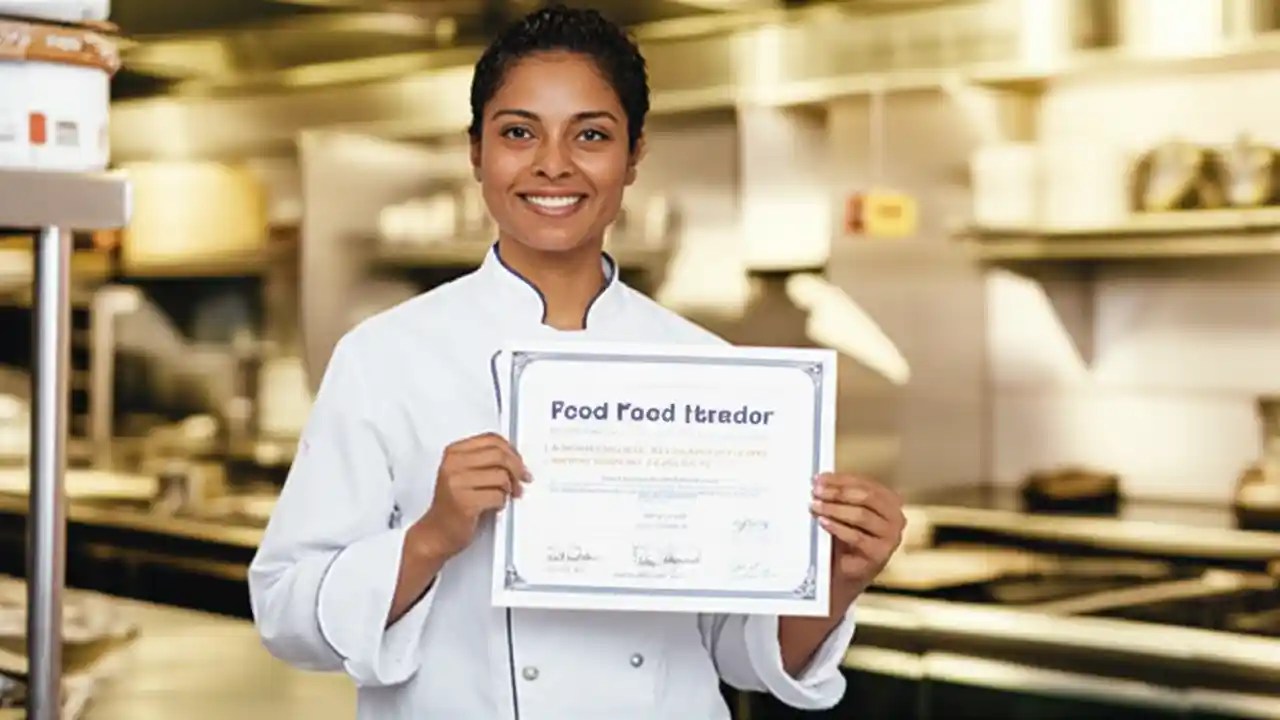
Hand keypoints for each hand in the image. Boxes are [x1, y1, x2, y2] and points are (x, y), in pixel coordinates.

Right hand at [415, 432, 529, 558]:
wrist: (436, 533)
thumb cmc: (452, 505)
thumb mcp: (463, 474)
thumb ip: (484, 460)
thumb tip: (515, 457)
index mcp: (453, 453)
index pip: (491, 439)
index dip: (511, 450)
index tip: (519, 462)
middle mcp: (452, 465)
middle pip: (499, 455)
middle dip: (517, 468)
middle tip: (522, 479)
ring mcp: (457, 484)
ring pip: (501, 476)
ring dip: (510, 488)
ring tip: (505, 495)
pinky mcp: (465, 503)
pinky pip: (498, 496)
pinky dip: (502, 502)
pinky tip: (495, 506)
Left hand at [810, 472, 904, 606]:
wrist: (845, 573)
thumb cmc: (845, 538)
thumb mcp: (845, 512)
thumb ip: (840, 495)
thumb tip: (820, 479)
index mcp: (890, 501)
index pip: (865, 484)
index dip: (840, 479)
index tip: (819, 478)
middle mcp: (896, 517)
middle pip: (866, 497)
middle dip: (837, 492)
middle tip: (816, 491)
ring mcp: (891, 537)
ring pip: (861, 515)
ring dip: (835, 508)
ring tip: (816, 506)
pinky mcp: (880, 554)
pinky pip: (856, 536)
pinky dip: (837, 527)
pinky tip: (823, 522)